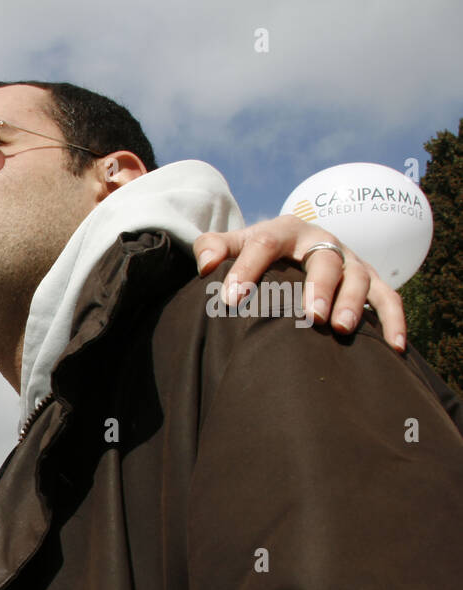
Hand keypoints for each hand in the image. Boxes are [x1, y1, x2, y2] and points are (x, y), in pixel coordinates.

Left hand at [194, 214, 406, 350]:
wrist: (294, 243)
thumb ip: (213, 248)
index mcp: (284, 231)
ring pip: (358, 277)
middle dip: (319, 286)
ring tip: (339, 329)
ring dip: (352, 302)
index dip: (248, 269)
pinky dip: (394, 319)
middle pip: (325, 259)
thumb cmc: (259, 252)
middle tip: (310, 315)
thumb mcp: (236, 244)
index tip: (232, 298)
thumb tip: (206, 265)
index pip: (264, 244)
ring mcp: (349, 260)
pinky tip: (393, 346)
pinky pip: (388, 297)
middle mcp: (321, 241)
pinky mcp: (370, 279)